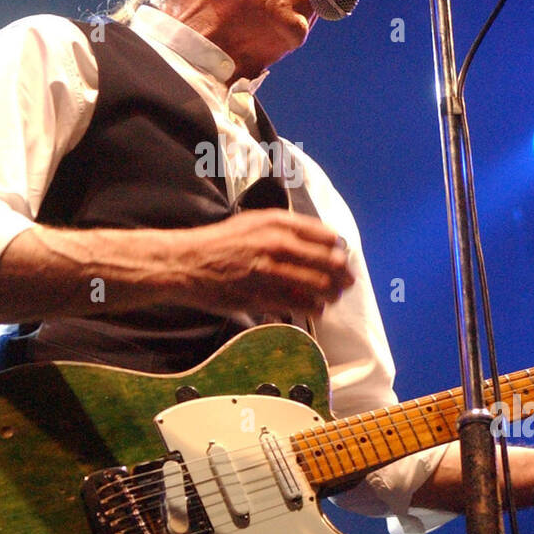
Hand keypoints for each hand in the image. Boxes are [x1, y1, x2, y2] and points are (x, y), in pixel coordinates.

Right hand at [170, 209, 354, 318]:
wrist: (187, 263)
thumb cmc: (221, 243)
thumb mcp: (254, 223)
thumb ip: (286, 230)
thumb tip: (322, 243)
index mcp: (278, 223)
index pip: (328, 237)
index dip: (340, 251)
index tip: (341, 260)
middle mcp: (278, 244)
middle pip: (330, 263)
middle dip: (343, 276)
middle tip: (346, 283)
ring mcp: (270, 272)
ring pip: (320, 287)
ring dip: (331, 295)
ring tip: (331, 298)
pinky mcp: (262, 296)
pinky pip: (299, 305)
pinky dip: (312, 309)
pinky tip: (314, 310)